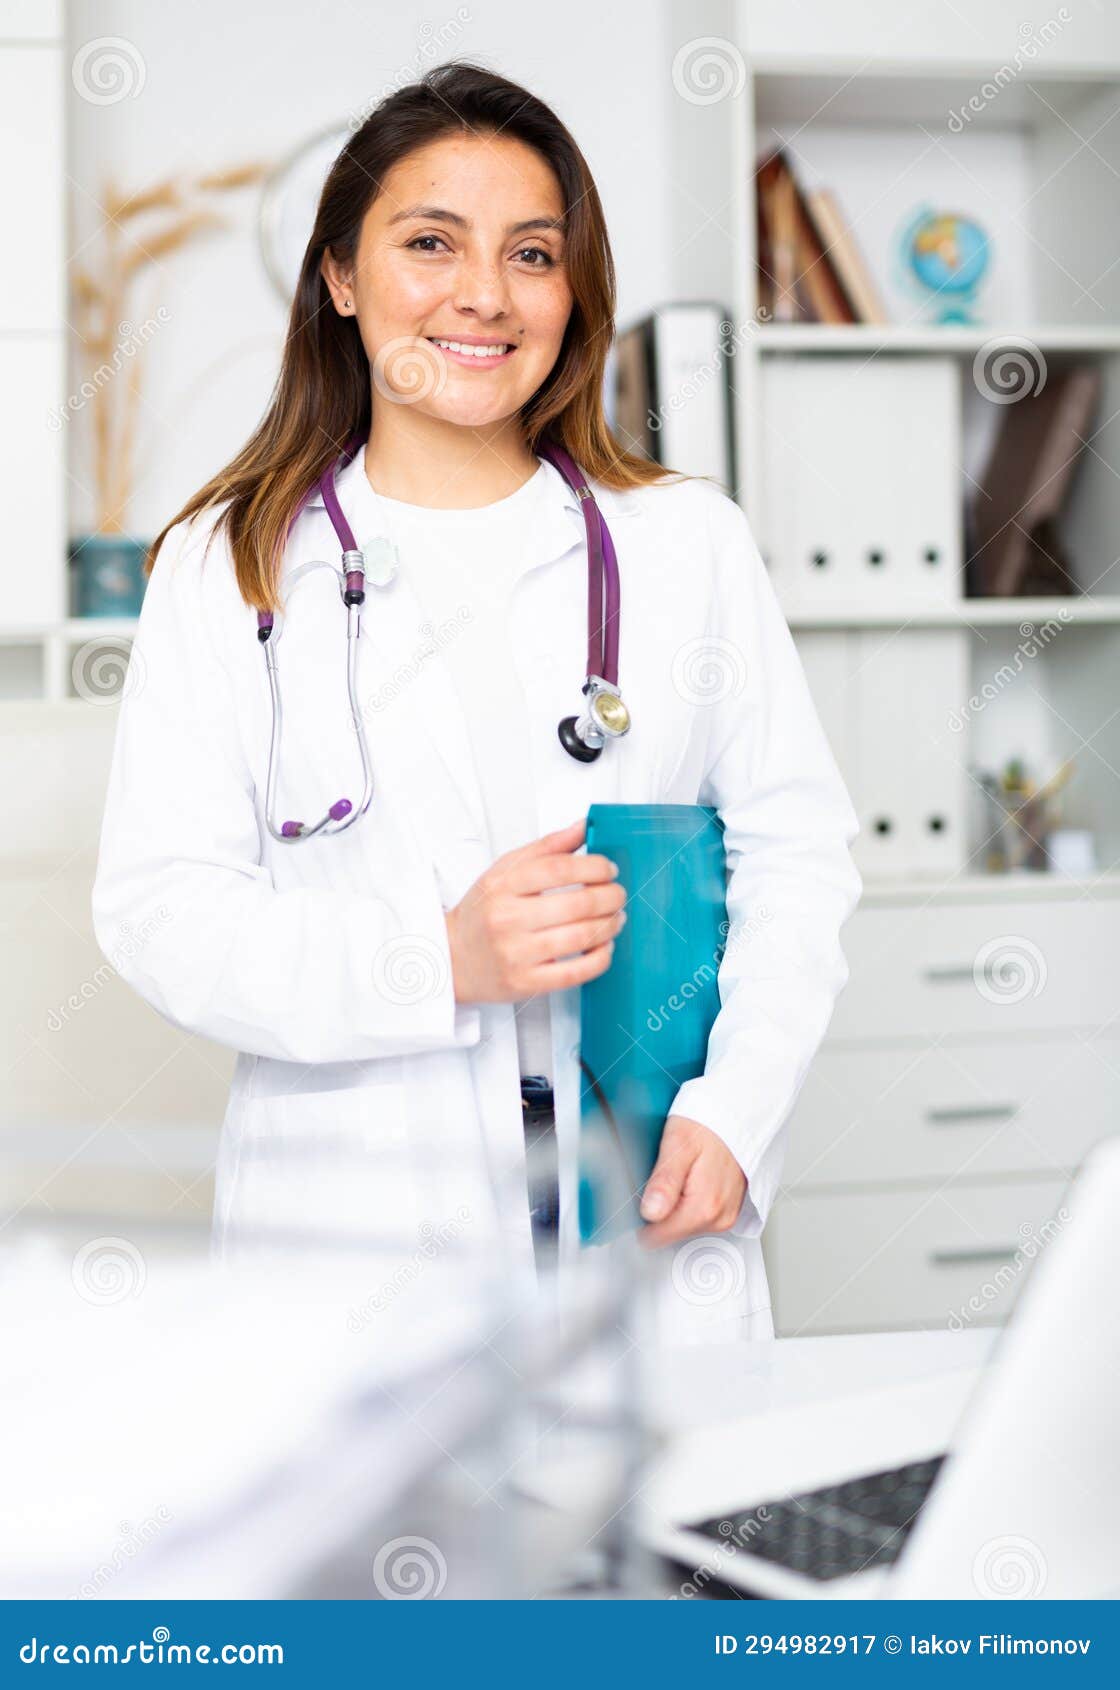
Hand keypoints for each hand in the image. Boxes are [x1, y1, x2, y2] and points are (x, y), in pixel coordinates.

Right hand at [445, 818, 627, 1004]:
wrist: (452, 957)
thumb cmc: (482, 912)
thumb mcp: (503, 871)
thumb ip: (546, 847)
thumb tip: (582, 827)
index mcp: (503, 886)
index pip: (559, 868)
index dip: (594, 866)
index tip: (608, 868)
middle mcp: (507, 919)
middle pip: (577, 904)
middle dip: (610, 896)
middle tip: (618, 894)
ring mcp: (516, 954)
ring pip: (581, 937)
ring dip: (610, 926)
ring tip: (615, 918)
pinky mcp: (525, 983)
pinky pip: (576, 973)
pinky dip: (600, 958)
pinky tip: (604, 948)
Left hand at [638, 1115, 746, 1248]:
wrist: (738, 1116)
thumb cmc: (708, 1125)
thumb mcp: (677, 1144)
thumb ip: (664, 1182)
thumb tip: (650, 1213)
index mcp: (704, 1206)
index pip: (656, 1237)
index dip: (640, 1220)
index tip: (637, 1199)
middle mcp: (718, 1217)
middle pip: (670, 1233)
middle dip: (659, 1210)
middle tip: (662, 1176)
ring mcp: (725, 1216)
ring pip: (683, 1226)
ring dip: (675, 1206)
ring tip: (679, 1174)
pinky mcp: (728, 1211)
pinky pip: (698, 1217)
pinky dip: (689, 1202)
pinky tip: (690, 1180)